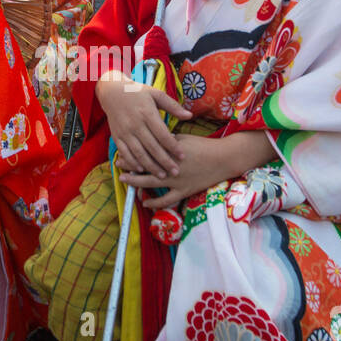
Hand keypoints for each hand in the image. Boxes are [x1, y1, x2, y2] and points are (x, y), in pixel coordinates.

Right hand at [96, 70, 192, 178]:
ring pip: (139, 153)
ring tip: (162, 176)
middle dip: (165, 161)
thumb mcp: (156, 94)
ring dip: (151, 166)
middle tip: (176, 172)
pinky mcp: (117, 137)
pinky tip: (141, 170)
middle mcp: (135, 124)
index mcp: (147, 113)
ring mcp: (125, 132)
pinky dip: (132, 162)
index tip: (183, 156)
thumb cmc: (138, 92)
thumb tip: (189, 116)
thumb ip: (173, 106)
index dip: (173, 147)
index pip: (163, 134)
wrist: (112, 92)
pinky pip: (125, 153)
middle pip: (152, 147)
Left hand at [121, 131, 276, 209]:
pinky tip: (144, 202)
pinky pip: (166, 200)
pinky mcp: (183, 191)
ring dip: (136, 182)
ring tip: (124, 180)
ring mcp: (176, 180)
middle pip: (144, 165)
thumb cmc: (203, 145)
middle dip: (130, 165)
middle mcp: (169, 166)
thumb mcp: (183, 137)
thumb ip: (166, 140)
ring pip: (150, 183)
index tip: (123, 148)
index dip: (133, 150)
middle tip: (118, 164)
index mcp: (169, 150)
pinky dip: (155, 203)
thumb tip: (152, 140)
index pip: (146, 150)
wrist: (222, 159)